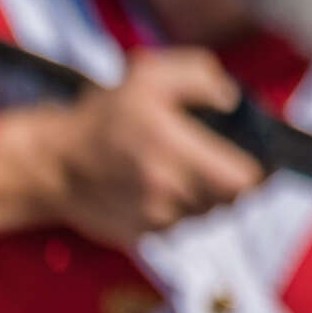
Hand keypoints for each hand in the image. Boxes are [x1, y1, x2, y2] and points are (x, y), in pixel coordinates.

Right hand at [0, 48, 264, 247]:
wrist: (52, 163)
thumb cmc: (104, 117)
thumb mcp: (148, 77)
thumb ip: (198, 77)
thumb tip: (230, 99)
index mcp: (173, 150)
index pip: (244, 181)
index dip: (258, 171)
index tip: (257, 159)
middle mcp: (168, 190)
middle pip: (231, 200)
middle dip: (232, 181)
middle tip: (221, 160)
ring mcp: (156, 218)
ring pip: (207, 214)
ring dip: (207, 196)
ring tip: (184, 169)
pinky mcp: (143, 235)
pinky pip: (180, 225)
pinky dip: (181, 208)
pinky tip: (160, 185)